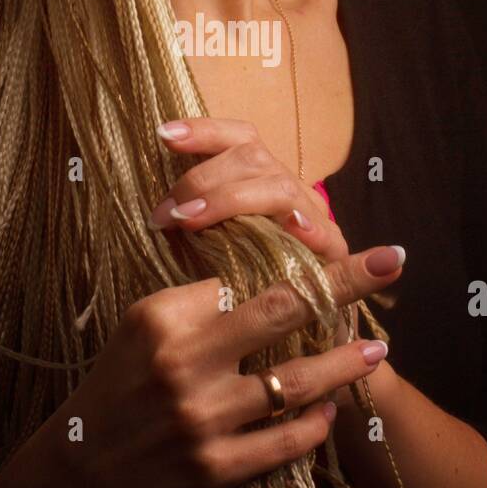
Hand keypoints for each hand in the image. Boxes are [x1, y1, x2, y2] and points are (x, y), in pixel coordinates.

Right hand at [28, 246, 403, 487]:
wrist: (75, 480)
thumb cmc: (115, 391)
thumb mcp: (141, 330)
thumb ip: (198, 303)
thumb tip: (267, 276)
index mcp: (164, 316)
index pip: (245, 277)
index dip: (297, 259)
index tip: (336, 238)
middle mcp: (185, 362)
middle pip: (284, 309)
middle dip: (345, 281)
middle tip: (391, 259)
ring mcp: (202, 419)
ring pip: (298, 381)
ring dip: (347, 363)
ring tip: (378, 349)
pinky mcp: (215, 470)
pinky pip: (286, 441)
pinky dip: (316, 424)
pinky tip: (331, 410)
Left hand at [148, 117, 403, 367]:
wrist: (287, 357)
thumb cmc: (232, 304)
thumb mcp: (202, 258)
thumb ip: (188, 230)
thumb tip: (153, 213)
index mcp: (256, 184)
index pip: (238, 138)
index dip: (205, 130)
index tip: (163, 135)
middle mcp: (288, 193)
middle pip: (253, 156)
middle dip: (204, 179)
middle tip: (166, 214)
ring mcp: (313, 220)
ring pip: (279, 186)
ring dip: (232, 199)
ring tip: (191, 222)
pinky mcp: (333, 255)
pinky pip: (322, 232)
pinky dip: (304, 225)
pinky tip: (286, 227)